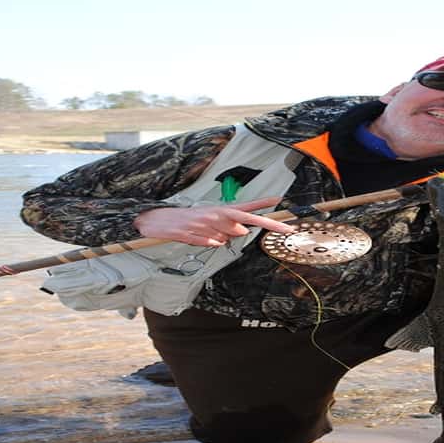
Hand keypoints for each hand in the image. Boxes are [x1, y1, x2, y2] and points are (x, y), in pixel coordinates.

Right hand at [134, 197, 294, 246]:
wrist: (157, 220)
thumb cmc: (187, 220)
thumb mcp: (210, 219)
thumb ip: (229, 226)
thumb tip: (243, 231)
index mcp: (220, 210)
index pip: (246, 207)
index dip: (263, 204)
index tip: (279, 199)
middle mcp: (215, 215)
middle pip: (246, 219)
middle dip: (267, 223)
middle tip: (286, 229)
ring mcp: (205, 224)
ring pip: (227, 237)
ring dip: (224, 238)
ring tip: (207, 233)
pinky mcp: (193, 234)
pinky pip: (211, 243)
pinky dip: (209, 243)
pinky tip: (200, 237)